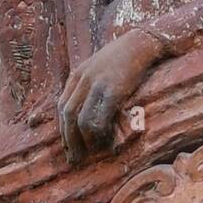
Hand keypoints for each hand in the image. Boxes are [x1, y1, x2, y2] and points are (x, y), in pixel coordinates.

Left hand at [58, 30, 166, 163]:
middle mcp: (83, 80)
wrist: (140, 44)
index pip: (62, 107)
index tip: (67, 145)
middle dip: (69, 140)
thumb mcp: (97, 66)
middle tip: (74, 158)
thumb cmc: (122, 57)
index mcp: (77, 75)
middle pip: (68, 116)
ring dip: (85, 141)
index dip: (63, 129)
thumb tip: (84, 109)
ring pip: (81, 121)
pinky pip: (100, 118)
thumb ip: (88, 84)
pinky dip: (101, 134)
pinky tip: (107, 141)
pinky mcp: (113, 91)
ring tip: (92, 152)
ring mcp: (97, 85)